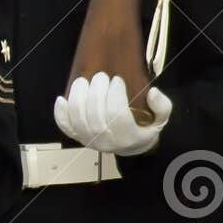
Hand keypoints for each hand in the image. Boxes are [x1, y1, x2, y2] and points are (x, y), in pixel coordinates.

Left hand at [54, 72, 171, 155]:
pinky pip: (65, 126)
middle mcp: (106, 141)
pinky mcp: (77, 137)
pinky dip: (60, 113)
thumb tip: (153, 92)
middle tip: (100, 76)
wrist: (130, 146)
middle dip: (96, 92)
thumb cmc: (143, 128)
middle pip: (96, 116)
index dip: (115, 96)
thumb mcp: (160, 120)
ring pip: (78, 119)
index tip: (117, 79)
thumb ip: (162, 107)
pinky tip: (62, 98)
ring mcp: (89, 140)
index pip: (117, 116)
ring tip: (82, 81)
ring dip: (77, 97)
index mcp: (128, 137)